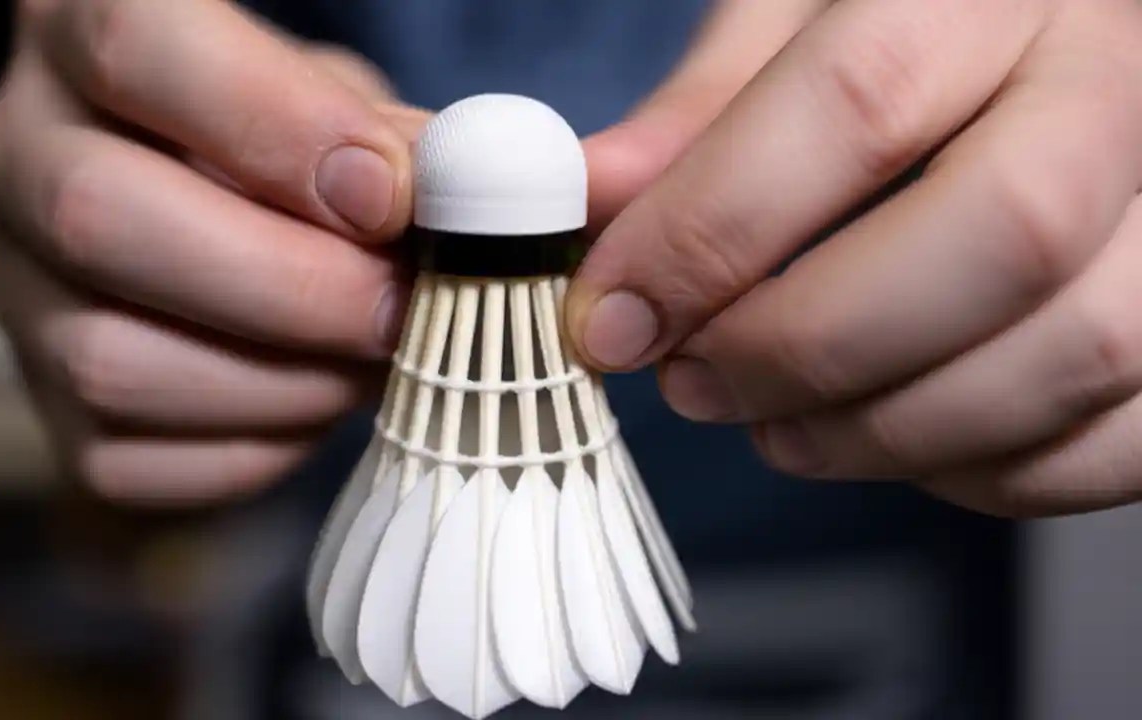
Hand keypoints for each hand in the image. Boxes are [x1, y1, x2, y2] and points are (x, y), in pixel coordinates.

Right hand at [0, 0, 427, 504]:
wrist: (224, 225)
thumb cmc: (294, 147)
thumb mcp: (342, 105)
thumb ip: (391, 144)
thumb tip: (453, 207)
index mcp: (78, 29)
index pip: (133, 50)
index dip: (277, 130)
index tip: (389, 197)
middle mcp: (16, 154)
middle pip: (97, 217)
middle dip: (286, 284)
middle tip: (398, 310)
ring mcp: (13, 289)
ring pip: (110, 362)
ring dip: (280, 383)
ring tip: (370, 362)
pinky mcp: (44, 405)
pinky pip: (133, 462)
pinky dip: (255, 446)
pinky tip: (315, 403)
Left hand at [571, 0, 1141, 517]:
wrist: (1022, 67)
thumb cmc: (894, 42)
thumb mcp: (789, 31)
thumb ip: (699, 116)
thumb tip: (592, 200)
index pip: (863, 98)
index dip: (717, 227)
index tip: (614, 314)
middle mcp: (1118, 86)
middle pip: (1006, 233)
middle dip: (810, 342)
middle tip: (692, 378)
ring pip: (1073, 354)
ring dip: (882, 429)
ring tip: (771, 423)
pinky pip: (1110, 443)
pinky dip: (972, 473)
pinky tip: (882, 436)